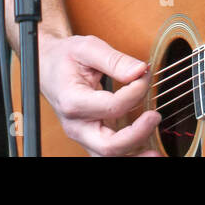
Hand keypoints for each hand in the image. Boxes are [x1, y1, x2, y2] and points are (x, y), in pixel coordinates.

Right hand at [39, 33, 161, 155]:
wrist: (48, 68)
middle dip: (136, 136)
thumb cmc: (66, 58)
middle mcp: (77, 125)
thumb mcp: (87, 48)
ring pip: (108, 156)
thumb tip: (140, 70)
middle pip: (108, 146)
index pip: (112, 106)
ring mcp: (83, 135)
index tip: (144, 74)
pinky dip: (129, 154)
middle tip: (155, 117)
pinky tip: (147, 151)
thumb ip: (114, 60)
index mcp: (73, 101)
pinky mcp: (92, 137)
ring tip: (156, 152)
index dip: (135, 92)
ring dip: (134, 156)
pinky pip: (110, 153)